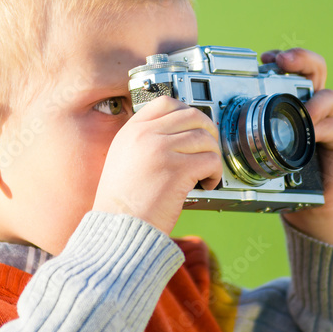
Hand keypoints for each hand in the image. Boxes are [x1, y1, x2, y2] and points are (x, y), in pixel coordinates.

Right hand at [93, 96, 222, 234]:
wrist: (117, 229)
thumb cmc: (121, 204)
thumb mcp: (122, 159)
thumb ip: (144, 142)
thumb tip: (178, 135)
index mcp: (131, 131)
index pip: (166, 103)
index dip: (187, 113)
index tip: (195, 128)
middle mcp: (146, 135)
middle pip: (192, 116)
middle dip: (208, 132)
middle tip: (208, 149)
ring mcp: (161, 150)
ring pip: (205, 139)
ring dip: (212, 156)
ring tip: (206, 173)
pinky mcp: (177, 170)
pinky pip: (211, 160)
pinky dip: (215, 173)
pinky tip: (206, 184)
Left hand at [260, 48, 332, 254]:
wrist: (305, 204)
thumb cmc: (280, 171)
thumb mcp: (258, 147)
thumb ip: (240, 131)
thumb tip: (204, 121)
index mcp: (292, 100)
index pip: (292, 68)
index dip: (281, 58)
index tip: (264, 57)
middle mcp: (312, 104)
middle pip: (315, 69)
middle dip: (302, 59)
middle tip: (285, 62)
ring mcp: (329, 120)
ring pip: (329, 97)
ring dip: (314, 101)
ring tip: (302, 110)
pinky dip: (323, 128)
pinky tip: (312, 134)